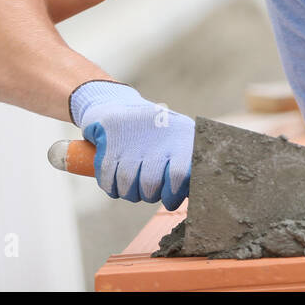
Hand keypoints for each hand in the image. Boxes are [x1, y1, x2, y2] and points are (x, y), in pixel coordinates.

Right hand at [69, 80, 193, 209]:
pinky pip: (108, 180)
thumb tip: (196, 192)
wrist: (117, 104)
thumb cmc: (157, 133)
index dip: (173, 195)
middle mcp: (158, 133)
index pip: (179, 175)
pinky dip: (111, 187)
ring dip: (129, 192)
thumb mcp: (179, 139)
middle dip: (148, 195)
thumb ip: (191, 167)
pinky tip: (117, 179)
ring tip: (134, 183)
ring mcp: (132, 137)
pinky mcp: (109, 140)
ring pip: (127, 185)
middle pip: (150, 185)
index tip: (169, 200)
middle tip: (149, 188)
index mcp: (181, 134)